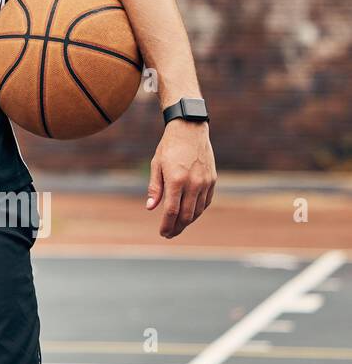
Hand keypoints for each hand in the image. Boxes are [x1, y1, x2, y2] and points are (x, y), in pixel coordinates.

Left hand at [147, 120, 215, 237]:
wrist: (190, 130)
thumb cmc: (169, 147)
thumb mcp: (156, 165)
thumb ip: (155, 188)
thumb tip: (150, 207)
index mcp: (176, 180)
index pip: (172, 211)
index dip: (167, 225)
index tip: (162, 233)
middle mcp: (193, 183)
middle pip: (187, 215)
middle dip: (177, 228)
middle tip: (169, 234)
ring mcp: (205, 182)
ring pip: (198, 211)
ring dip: (188, 222)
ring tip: (178, 226)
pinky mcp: (212, 180)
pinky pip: (206, 202)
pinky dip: (198, 211)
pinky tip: (190, 214)